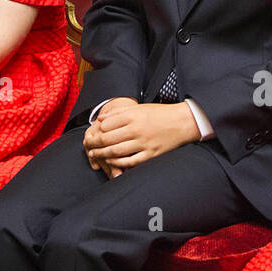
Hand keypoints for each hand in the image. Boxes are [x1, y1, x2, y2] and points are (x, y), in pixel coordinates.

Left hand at [83, 100, 197, 173]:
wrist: (183, 122)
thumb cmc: (160, 114)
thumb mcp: (139, 107)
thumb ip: (118, 112)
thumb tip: (100, 119)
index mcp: (133, 116)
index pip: (106, 125)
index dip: (95, 131)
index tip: (91, 134)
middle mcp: (137, 129)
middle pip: (107, 139)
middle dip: (94, 144)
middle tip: (88, 146)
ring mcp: (144, 143)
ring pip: (116, 152)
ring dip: (102, 154)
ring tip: (95, 155)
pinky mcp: (151, 154)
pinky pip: (130, 162)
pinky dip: (118, 163)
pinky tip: (111, 162)